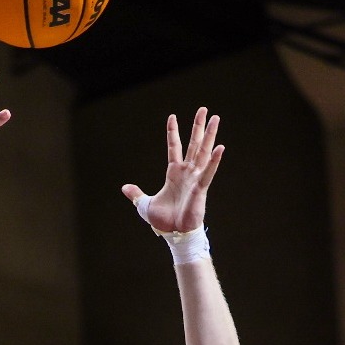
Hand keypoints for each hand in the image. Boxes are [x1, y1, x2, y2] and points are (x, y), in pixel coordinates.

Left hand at [121, 107, 224, 232]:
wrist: (174, 234)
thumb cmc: (165, 221)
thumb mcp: (144, 205)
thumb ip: (136, 194)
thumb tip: (124, 188)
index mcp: (174, 173)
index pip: (174, 147)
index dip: (173, 132)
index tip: (172, 116)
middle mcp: (187, 172)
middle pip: (194, 144)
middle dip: (198, 127)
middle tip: (204, 110)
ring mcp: (195, 178)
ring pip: (203, 152)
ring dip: (209, 135)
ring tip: (216, 118)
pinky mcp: (200, 188)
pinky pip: (208, 172)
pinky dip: (214, 160)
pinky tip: (220, 147)